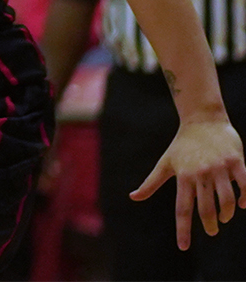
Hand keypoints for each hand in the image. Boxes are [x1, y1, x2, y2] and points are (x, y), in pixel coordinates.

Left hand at [131, 118, 245, 249]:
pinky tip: (243, 204)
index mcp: (183, 176)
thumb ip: (151, 183)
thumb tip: (132, 197)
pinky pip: (245, 185)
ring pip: (227, 199)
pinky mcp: (236, 162)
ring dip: (227, 213)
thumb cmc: (182, 145)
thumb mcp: (165, 163)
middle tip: (211, 232)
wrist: (203, 119)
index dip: (183, 229)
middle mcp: (201, 173)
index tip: (183, 247)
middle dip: (209, 224)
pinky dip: (245, 197)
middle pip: (206, 207)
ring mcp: (220, 167)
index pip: (182, 208)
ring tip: (224, 217)